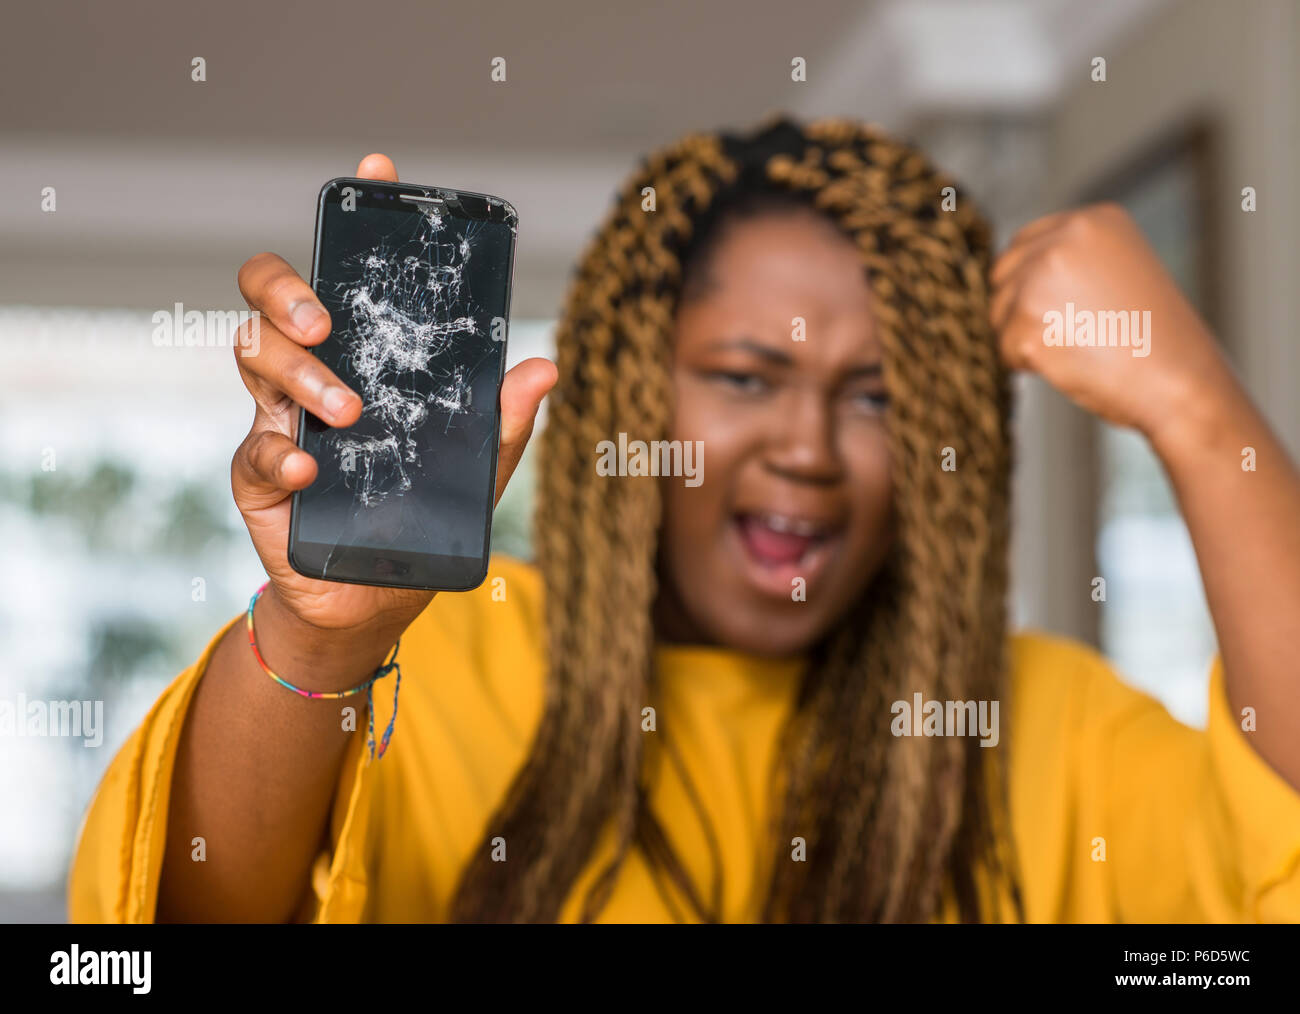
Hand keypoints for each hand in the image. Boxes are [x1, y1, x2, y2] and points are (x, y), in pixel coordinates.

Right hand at [230, 153, 555, 638]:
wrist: (375, 597)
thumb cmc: (421, 514)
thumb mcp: (477, 467)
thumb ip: (504, 420)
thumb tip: (545, 367)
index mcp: (361, 358)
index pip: (346, 274)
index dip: (355, 219)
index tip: (377, 168)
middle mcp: (310, 374)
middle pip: (268, 298)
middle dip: (286, 288)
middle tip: (327, 320)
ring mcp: (276, 420)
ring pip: (251, 356)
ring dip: (300, 376)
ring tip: (349, 413)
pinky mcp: (258, 476)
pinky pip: (252, 451)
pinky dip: (279, 456)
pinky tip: (309, 470)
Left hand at [990, 202, 1230, 445]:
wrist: (1180, 383)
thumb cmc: (1153, 338)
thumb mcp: (1119, 273)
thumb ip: (1071, 261)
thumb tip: (1013, 273)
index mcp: (1094, 220)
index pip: (1023, 243)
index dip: (1029, 282)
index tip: (1057, 308)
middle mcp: (1064, 238)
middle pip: (1002, 274)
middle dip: (1020, 308)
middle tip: (1069, 335)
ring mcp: (1042, 279)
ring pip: (999, 312)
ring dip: (1025, 336)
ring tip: (1079, 347)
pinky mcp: (1027, 323)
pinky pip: (1004, 348)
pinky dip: (1028, 364)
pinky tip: (1072, 364)